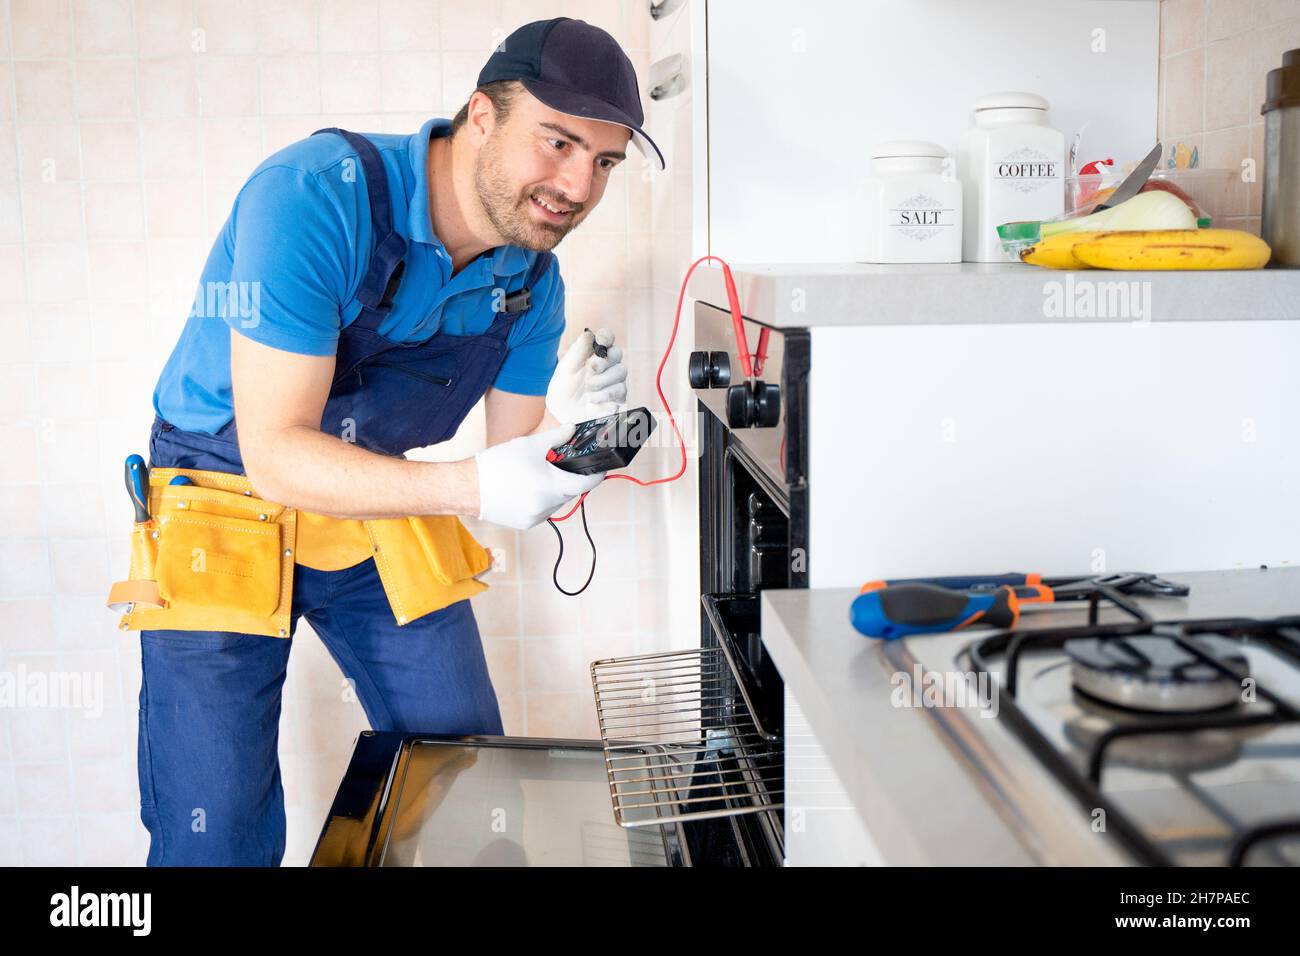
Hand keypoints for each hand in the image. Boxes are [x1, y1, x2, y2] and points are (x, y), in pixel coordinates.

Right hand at [472, 423, 603, 529]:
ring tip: (537, 475)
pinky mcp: (527, 524)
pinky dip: (542, 499)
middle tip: (558, 464)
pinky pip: (544, 510)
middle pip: (570, 492)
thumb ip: (556, 437)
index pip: (587, 483)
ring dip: (555, 489)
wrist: (469, 488)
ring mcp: (537, 517)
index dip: (596, 474)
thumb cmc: (497, 466)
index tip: (600, 468)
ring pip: (557, 502)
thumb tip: (571, 430)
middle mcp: (547, 506)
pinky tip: (528, 488)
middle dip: (569, 478)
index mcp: (552, 486)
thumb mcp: (530, 445)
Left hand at [545, 328, 626, 423]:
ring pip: (620, 372)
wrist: (564, 412)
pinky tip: (592, 400)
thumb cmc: (564, 386)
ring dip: (602, 381)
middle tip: (590, 370)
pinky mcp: (619, 397)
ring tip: (588, 390)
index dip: (606, 337)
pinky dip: (604, 395)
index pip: (607, 338)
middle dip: (603, 361)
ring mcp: (616, 380)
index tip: (601, 340)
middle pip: (617, 353)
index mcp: (595, 352)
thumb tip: (588, 333)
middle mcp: (608, 364)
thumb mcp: (567, 367)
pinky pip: (620, 390)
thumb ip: (578, 351)